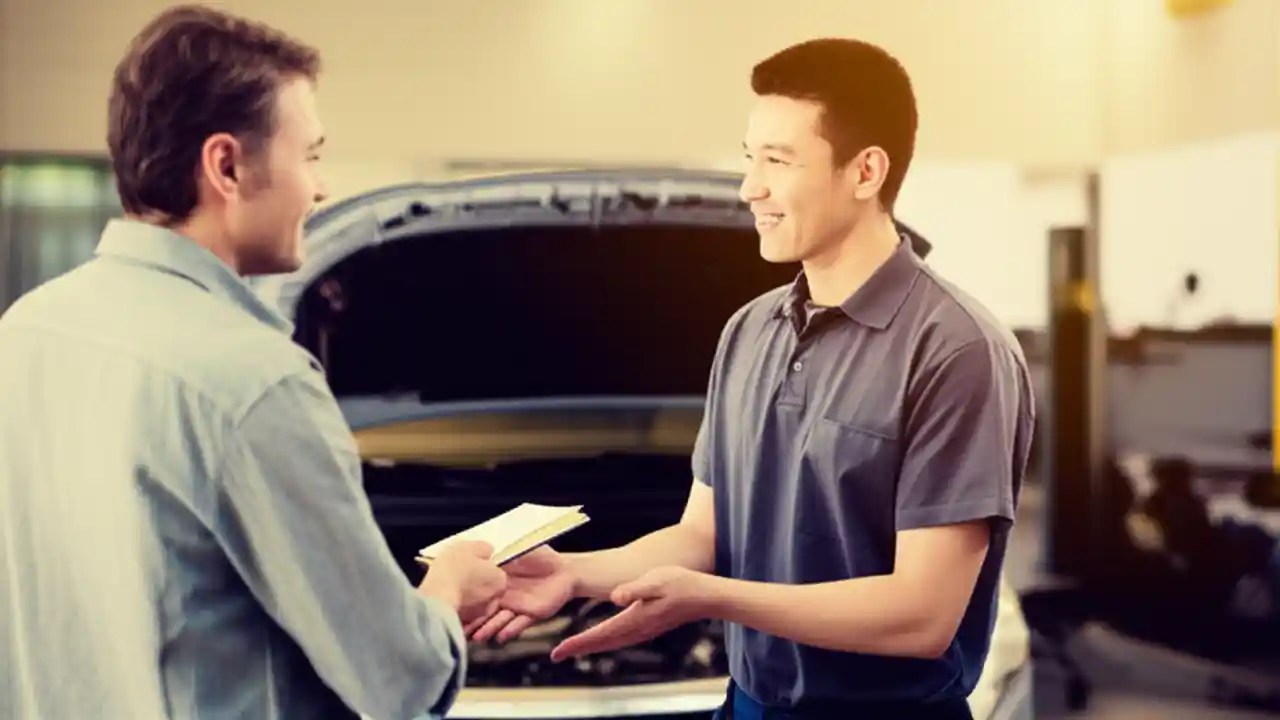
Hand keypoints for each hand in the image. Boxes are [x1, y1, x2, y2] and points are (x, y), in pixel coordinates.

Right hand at [417, 540, 507, 623]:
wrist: (436, 598)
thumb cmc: (454, 569)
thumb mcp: (468, 547)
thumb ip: (483, 548)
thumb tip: (487, 551)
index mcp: (500, 580)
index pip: (496, 574)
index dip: (483, 569)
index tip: (470, 566)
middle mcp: (494, 600)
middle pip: (487, 590)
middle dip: (477, 586)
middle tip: (460, 578)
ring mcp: (479, 616)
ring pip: (475, 605)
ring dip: (467, 599)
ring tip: (450, 590)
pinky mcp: (465, 627)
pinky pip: (463, 616)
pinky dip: (457, 610)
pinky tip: (446, 602)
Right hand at [467, 546, 575, 642]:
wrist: (566, 570)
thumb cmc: (542, 557)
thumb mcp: (518, 550)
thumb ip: (503, 554)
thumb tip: (484, 552)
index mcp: (500, 582)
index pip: (482, 594)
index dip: (470, 600)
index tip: (457, 607)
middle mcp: (506, 597)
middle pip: (487, 611)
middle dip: (474, 621)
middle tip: (461, 630)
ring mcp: (518, 606)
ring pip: (501, 620)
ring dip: (490, 628)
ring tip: (478, 637)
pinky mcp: (533, 613)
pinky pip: (520, 623)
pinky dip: (511, 630)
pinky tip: (501, 636)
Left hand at [549, 566, 713, 661]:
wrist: (705, 596)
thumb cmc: (682, 584)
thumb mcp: (657, 580)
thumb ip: (636, 589)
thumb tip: (616, 597)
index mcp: (636, 619)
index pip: (600, 634)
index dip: (578, 642)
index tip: (559, 650)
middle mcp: (638, 629)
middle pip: (602, 643)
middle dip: (578, 648)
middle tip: (556, 654)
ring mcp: (644, 631)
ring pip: (611, 643)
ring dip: (591, 646)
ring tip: (572, 648)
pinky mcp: (649, 627)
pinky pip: (620, 638)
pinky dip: (605, 641)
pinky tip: (601, 638)